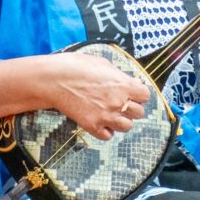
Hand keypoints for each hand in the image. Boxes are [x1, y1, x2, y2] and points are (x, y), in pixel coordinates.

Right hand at [35, 53, 157, 140]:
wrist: (53, 80)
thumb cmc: (75, 66)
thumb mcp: (101, 63)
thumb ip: (118, 75)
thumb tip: (126, 80)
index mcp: (123, 84)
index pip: (145, 96)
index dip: (139, 94)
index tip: (132, 93)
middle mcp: (118, 102)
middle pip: (139, 113)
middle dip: (131, 108)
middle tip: (120, 103)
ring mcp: (106, 116)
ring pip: (127, 127)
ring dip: (121, 121)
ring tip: (111, 113)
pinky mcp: (92, 126)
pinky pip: (108, 136)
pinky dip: (106, 130)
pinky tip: (100, 121)